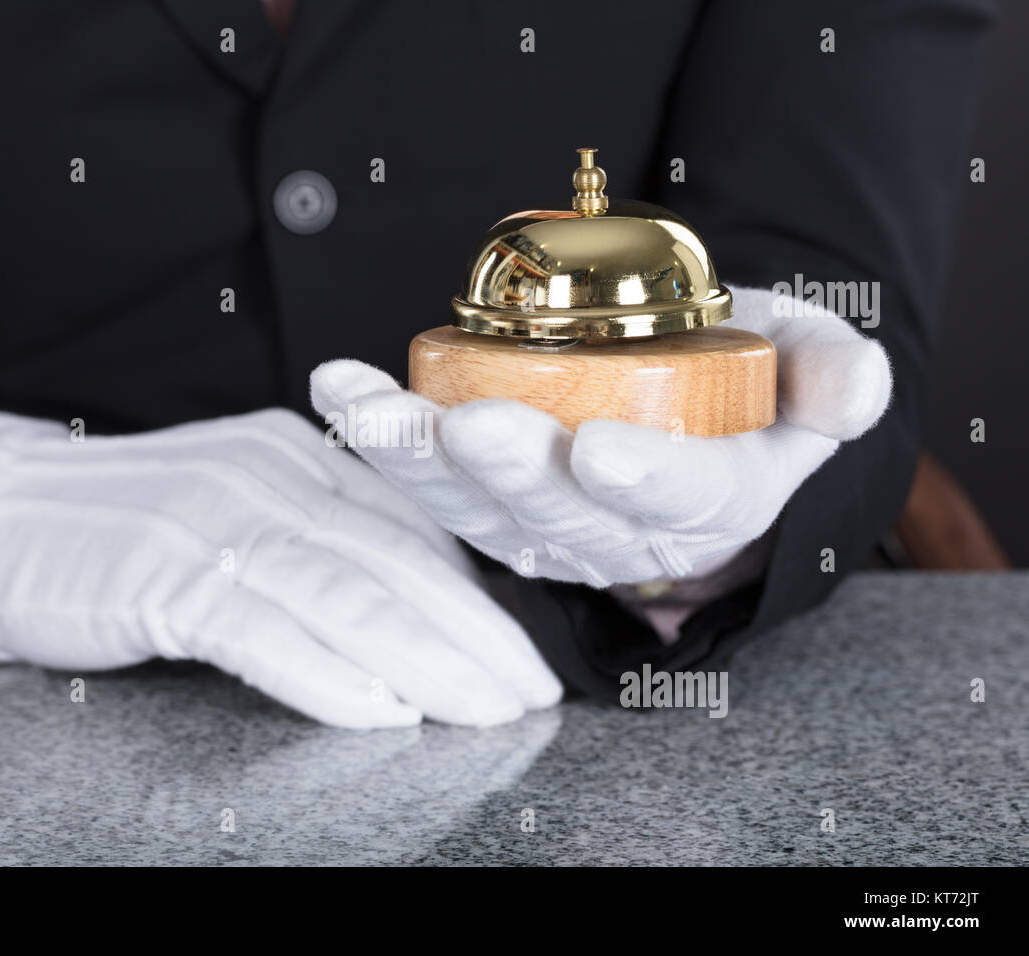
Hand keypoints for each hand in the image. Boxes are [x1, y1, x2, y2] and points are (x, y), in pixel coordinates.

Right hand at [0, 408, 560, 727]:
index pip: (407, 530)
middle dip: (473, 634)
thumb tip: (401, 616)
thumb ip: (309, 548)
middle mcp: (264, 477)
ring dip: (425, 660)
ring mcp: (209, 520)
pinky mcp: (155, 573)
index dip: (472, 595)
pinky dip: (326, 673)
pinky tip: (381, 710)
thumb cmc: (110, 528)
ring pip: (343, 594)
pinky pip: (260, 627)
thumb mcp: (228, 515)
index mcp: (291, 459)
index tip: (519, 651)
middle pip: (393, 562)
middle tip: (530, 693)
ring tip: (485, 713)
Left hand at [309, 287, 890, 587]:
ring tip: (364, 409)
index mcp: (714, 499)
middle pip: (562, 513)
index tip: (601, 448)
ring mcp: (543, 524)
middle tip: (472, 427)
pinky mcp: (485, 503)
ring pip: (476, 508)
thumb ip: (834, 374)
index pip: (686, 498)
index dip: (647, 478)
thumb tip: (848, 392)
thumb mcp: (809, 364)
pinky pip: (430, 483)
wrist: (682, 416)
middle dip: (513, 471)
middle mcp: (620, 529)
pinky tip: (337, 392)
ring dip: (416, 461)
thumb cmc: (743, 382)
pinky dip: (380, 441)